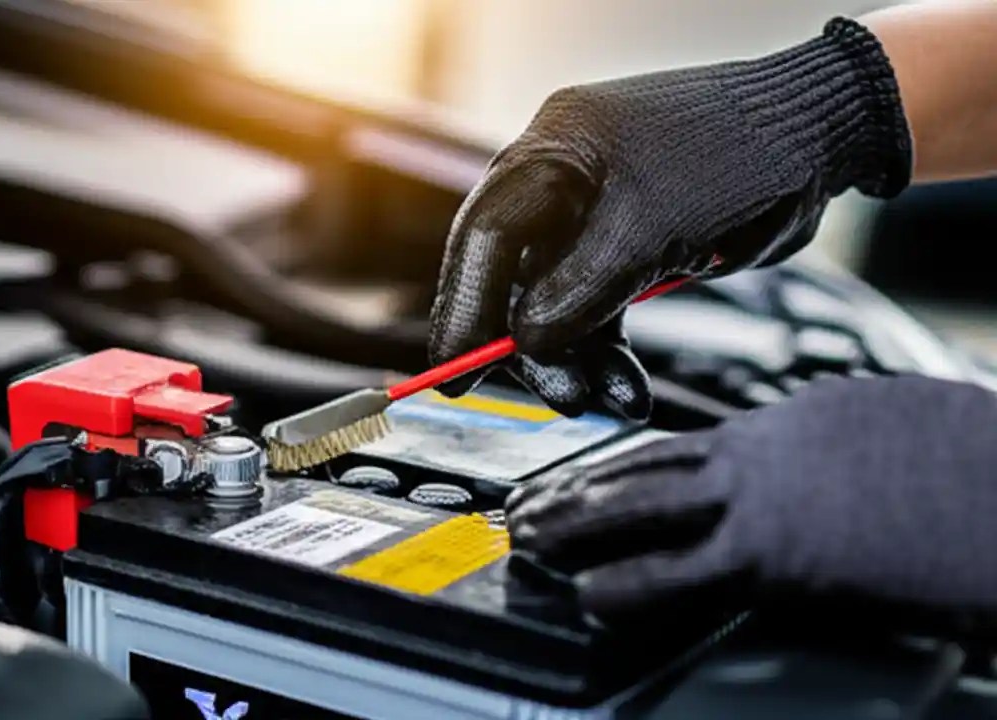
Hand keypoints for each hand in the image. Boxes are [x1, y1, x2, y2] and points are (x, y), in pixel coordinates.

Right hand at [429, 18, 910, 418]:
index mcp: (551, 153)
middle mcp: (562, 184)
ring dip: (577, 358)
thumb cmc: (739, 151)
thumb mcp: (651, 226)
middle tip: (554, 393)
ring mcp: (595, 219)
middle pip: (514, 278)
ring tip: (602, 396)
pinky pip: (599, 312)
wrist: (822, 136)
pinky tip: (626, 388)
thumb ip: (581, 289)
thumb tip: (527, 340)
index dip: (463, 306)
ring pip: (556, 306)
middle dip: (529, 344)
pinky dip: (610, 353)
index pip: (485, 235)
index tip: (454, 368)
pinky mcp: (629, 250)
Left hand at [506, 375, 996, 636]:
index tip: (597, 474)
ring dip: (577, 521)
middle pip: (649, 462)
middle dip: (581, 483)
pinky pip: (682, 569)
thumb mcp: (899, 436)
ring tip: (529, 534)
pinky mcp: (779, 550)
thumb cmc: (983, 468)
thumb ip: (840, 455)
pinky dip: (628, 579)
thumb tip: (828, 484)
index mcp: (799, 417)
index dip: (635, 462)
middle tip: (530, 498)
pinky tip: (587, 589)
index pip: (696, 442)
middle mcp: (769, 442)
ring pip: (644, 503)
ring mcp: (767, 493)